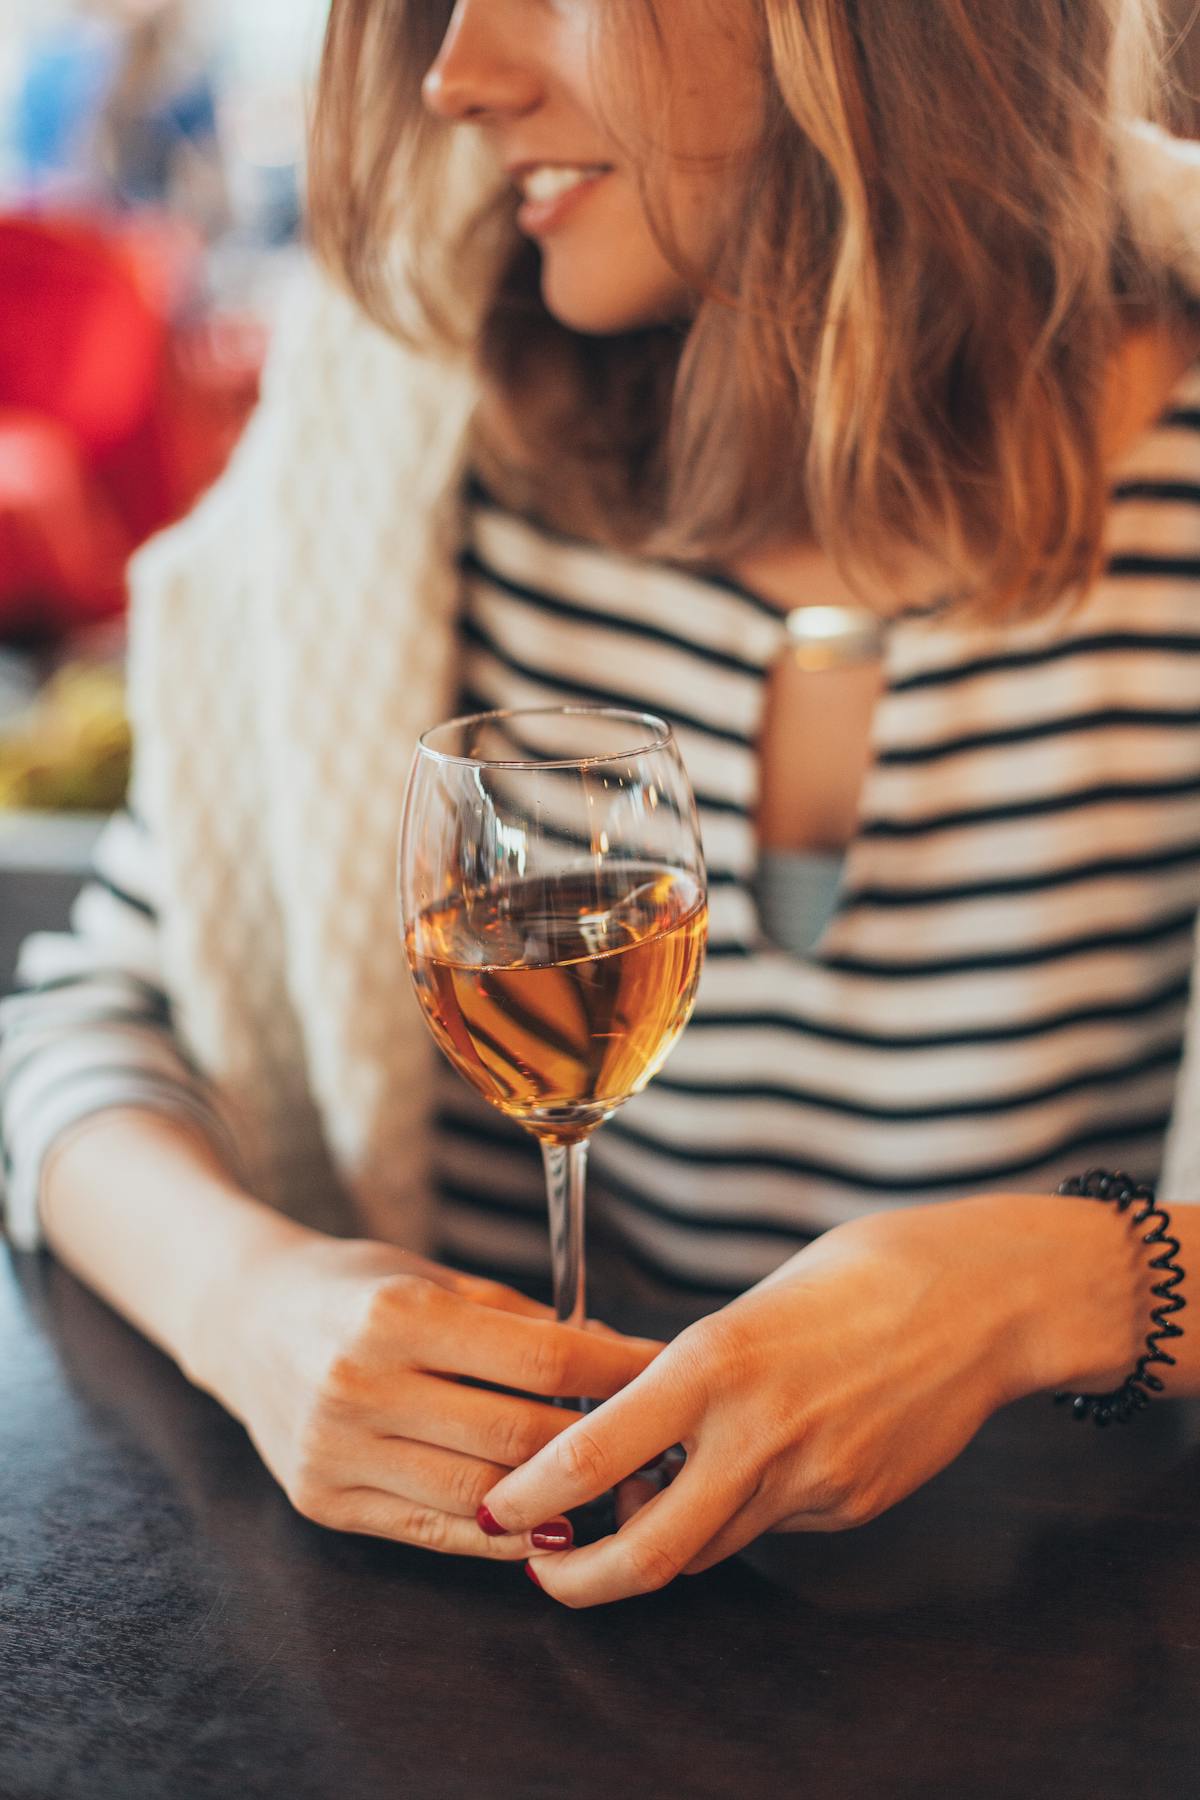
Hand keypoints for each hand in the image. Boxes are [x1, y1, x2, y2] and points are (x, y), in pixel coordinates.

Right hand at [198, 1232, 661, 1559]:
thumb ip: (519, 1320)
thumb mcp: (431, 1277)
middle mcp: (360, 1384)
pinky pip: (431, 1532)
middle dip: (598, 1443)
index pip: (541, 1356)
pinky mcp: (323, 1502)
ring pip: (480, 1496)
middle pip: (518, 1435)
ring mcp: (336, 1451)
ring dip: (556, 1501)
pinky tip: (543, 1526)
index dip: (616, 1368)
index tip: (663, 1371)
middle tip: (652, 1442)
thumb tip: (616, 1352)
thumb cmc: (354, 1289)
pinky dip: (497, 1535)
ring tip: (610, 1490)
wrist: (242, 1320)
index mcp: (398, 1314)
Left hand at [481, 1196, 1082, 1605]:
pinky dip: (744, 1509)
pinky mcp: (852, 1506)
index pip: (590, 1455)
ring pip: (707, 1545)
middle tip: (545, 1574)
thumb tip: (627, 1430)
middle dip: (580, 1581)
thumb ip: (686, 1376)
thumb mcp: (747, 1309)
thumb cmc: (853, 1278)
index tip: (498, 1510)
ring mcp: (811, 1480)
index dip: (530, 1498)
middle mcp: (756, 1432)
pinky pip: (772, 1527)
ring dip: (664, 1536)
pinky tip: (768, 1454)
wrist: (979, 1299)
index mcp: (713, 1362)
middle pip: (645, 1551)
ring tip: (654, 1488)